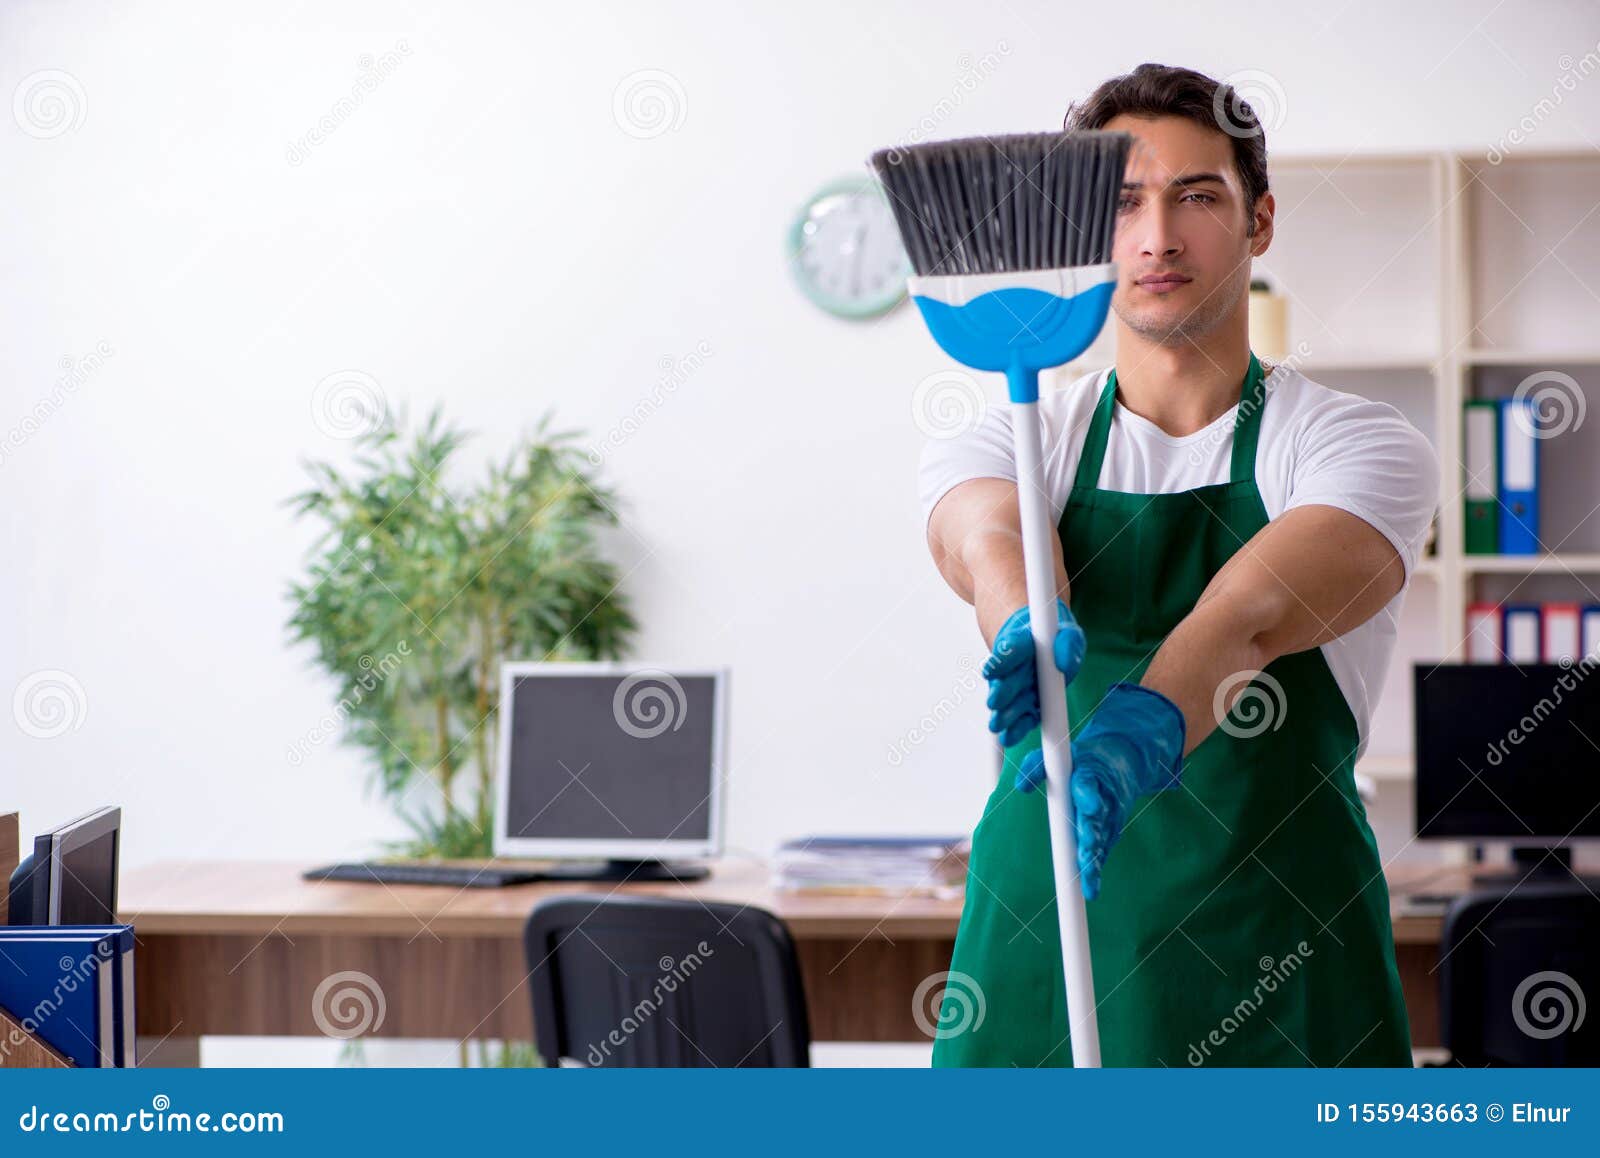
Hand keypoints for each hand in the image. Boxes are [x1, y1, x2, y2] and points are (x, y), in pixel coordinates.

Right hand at [983, 598, 1085, 746]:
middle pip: (1007, 679)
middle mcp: (1015, 666)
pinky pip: (1019, 718)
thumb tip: (1064, 663)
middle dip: (1002, 692)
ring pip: (1008, 702)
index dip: (1003, 659)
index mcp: (1023, 641)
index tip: (992, 670)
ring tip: (997, 725)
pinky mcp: (1024, 705)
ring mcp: (1017, 687)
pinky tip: (1009, 737)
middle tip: (995, 702)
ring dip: (1004, 714)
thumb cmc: (1055, 637)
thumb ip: (1069, 644)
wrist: (1045, 642)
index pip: (1012, 647)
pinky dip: (1015, 729)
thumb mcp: (1069, 633)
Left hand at [1015, 682, 1185, 900]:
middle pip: (1096, 819)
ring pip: (1101, 841)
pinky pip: (1103, 852)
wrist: (1125, 759)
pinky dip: (1096, 869)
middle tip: (1084, 854)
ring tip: (1087, 881)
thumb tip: (1020, 785)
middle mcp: (1103, 798)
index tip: (1088, 806)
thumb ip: (1037, 765)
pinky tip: (1090, 888)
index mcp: (1091, 774)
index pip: (1089, 783)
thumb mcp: (1062, 754)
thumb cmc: (1083, 759)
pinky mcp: (1112, 831)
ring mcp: (1110, 817)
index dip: (1088, 795)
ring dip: (1093, 860)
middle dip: (1090, 837)